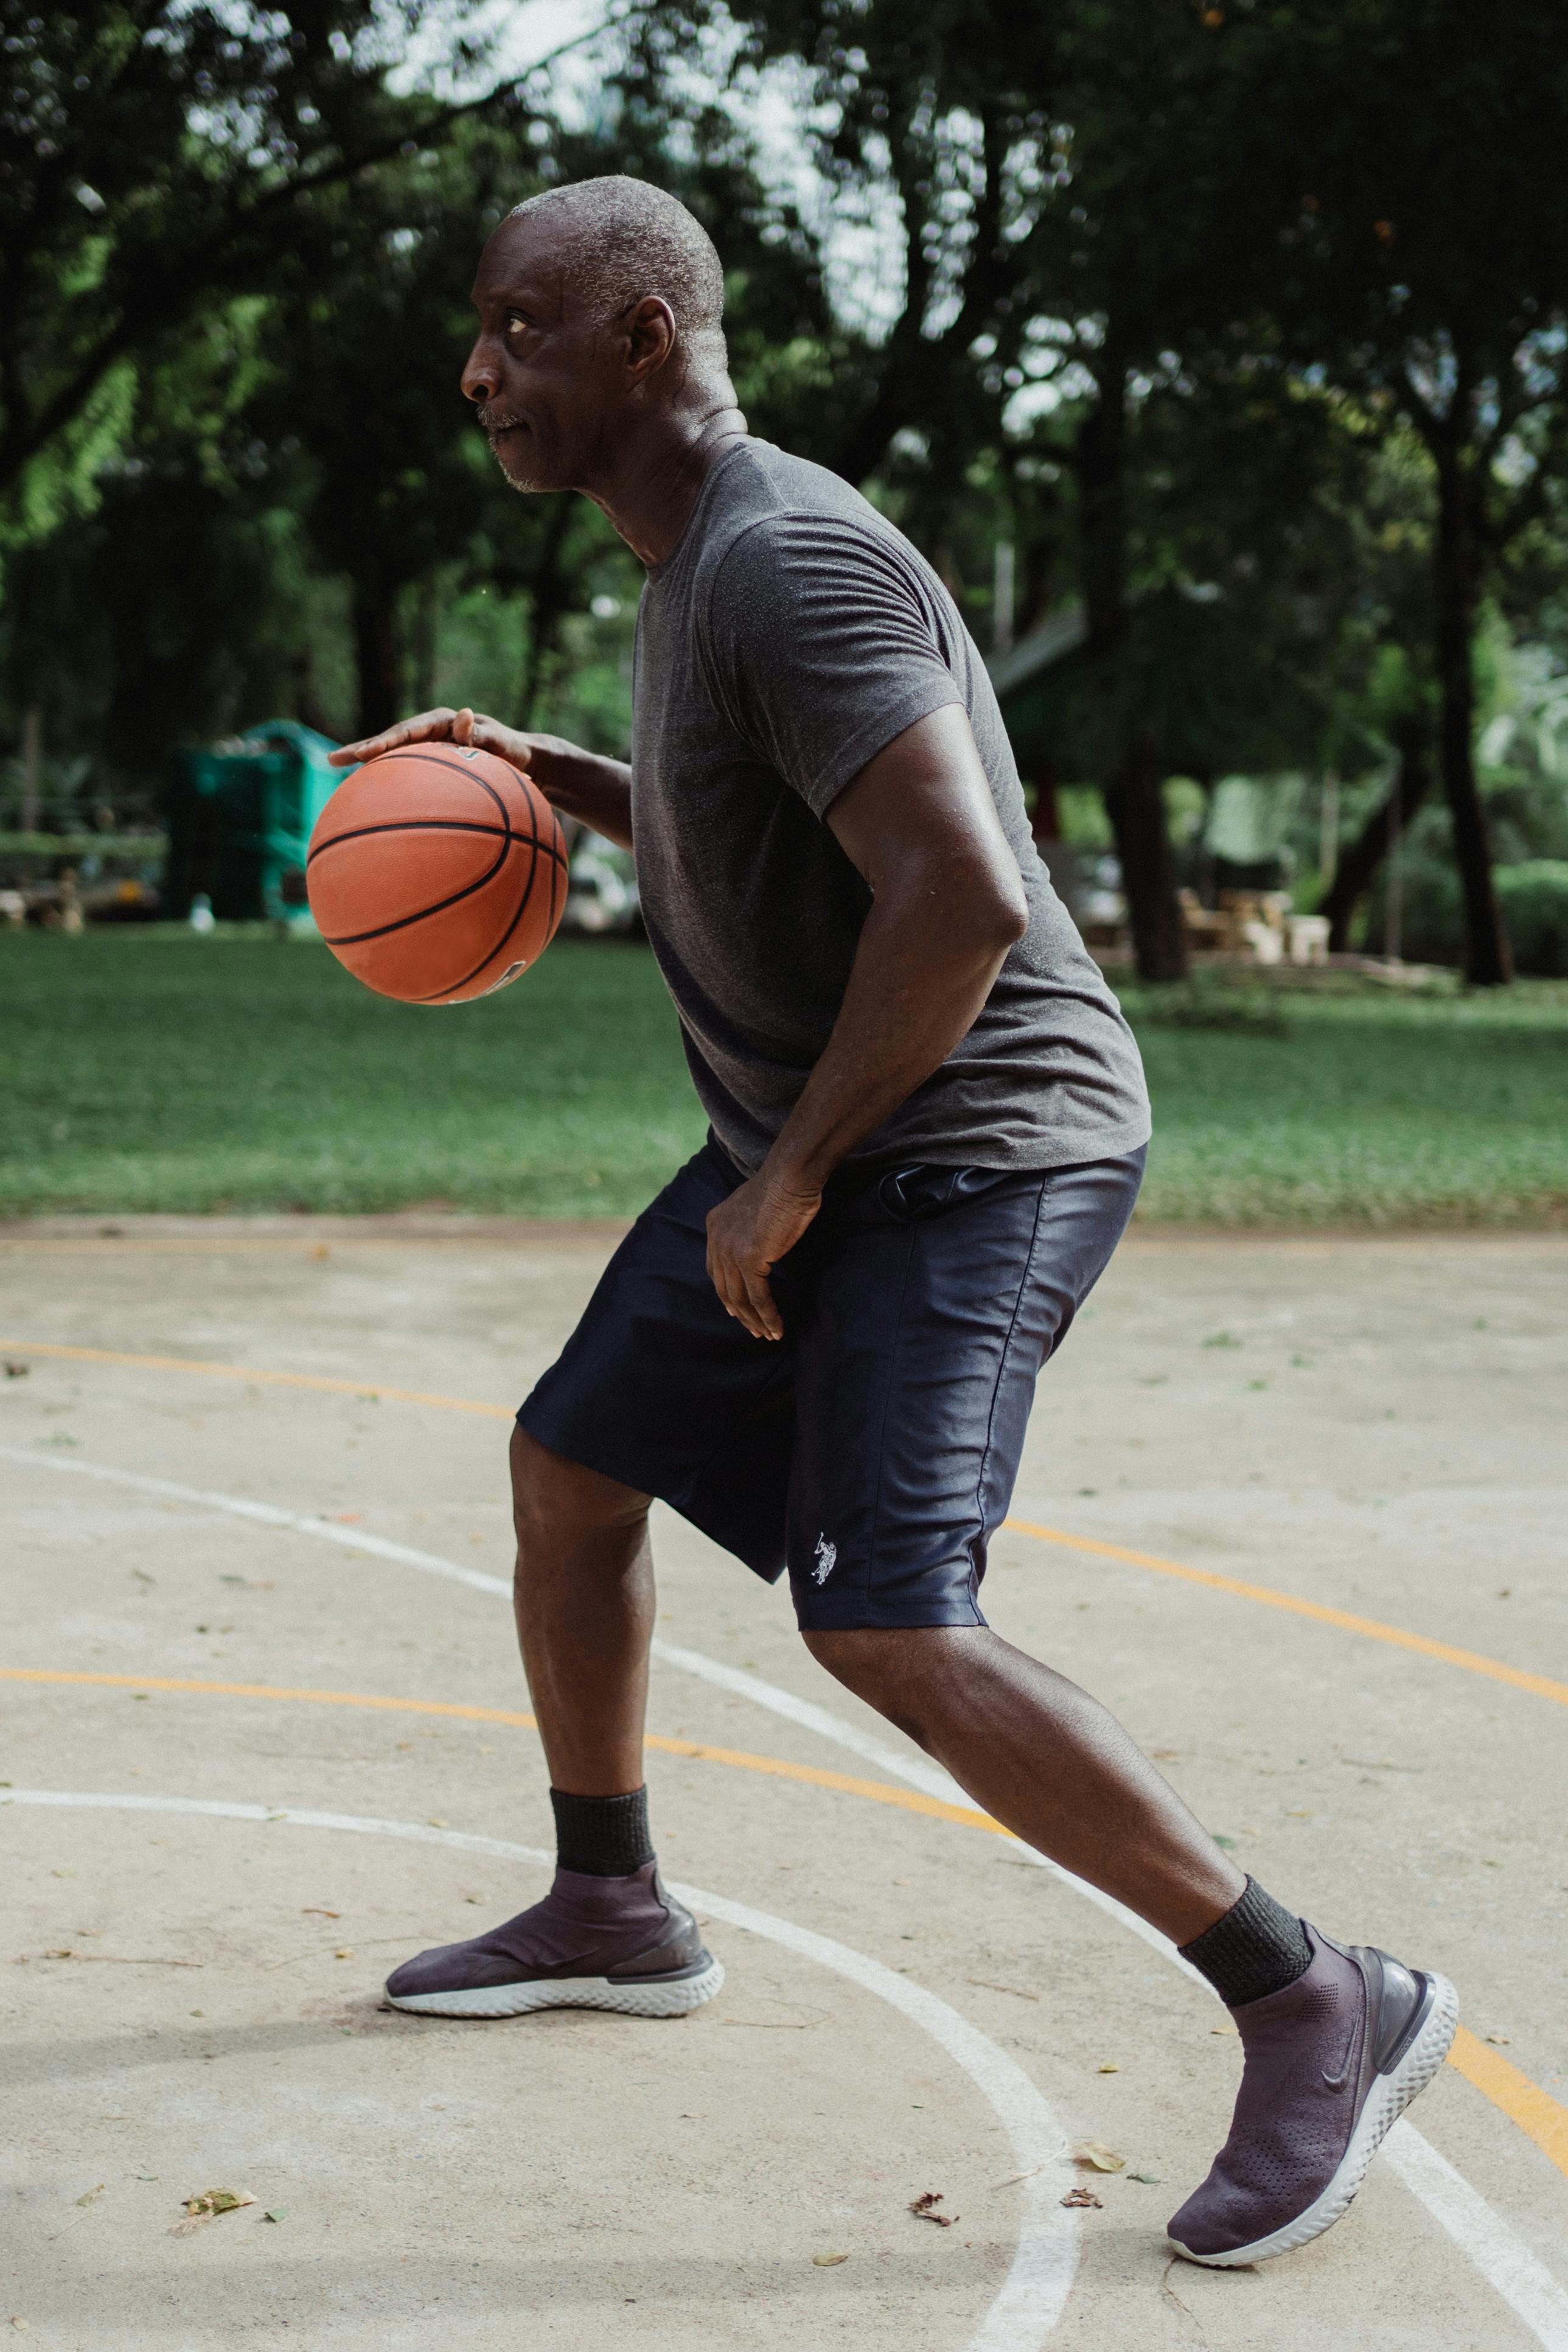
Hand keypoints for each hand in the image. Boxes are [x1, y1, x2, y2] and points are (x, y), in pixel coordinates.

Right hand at [329, 705, 536, 773]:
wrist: (520, 759)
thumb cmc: (513, 752)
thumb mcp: (501, 743)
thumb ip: (481, 733)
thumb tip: (463, 714)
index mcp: (442, 722)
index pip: (406, 732)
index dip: (384, 743)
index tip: (366, 754)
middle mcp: (429, 731)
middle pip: (390, 740)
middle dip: (362, 749)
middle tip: (333, 759)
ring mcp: (427, 746)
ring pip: (392, 753)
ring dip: (366, 759)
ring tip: (334, 764)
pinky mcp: (429, 761)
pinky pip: (403, 768)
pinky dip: (384, 776)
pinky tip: (364, 792)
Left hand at [705, 1167, 822, 1340]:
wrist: (789, 1177)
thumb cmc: (783, 1186)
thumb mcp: (756, 1207)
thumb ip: (748, 1227)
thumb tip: (758, 1244)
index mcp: (715, 1224)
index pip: (716, 1269)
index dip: (726, 1293)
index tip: (736, 1311)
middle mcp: (717, 1239)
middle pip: (724, 1288)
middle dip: (740, 1313)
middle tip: (754, 1330)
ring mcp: (731, 1250)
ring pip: (740, 1298)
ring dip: (755, 1321)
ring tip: (768, 1335)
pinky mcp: (750, 1259)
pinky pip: (758, 1297)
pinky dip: (767, 1316)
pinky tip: (776, 1327)